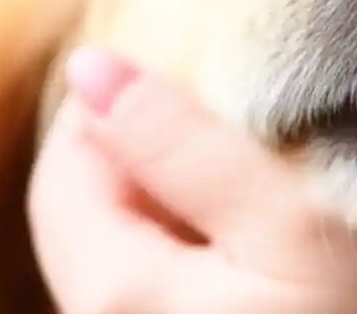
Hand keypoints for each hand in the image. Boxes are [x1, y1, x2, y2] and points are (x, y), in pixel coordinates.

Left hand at [29, 48, 356, 313]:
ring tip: (264, 169)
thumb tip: (88, 68)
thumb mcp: (292, 215)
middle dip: (152, 149)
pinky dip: (211, 237)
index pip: (65, 171)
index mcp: (119, 297)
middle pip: (96, 212)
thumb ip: (180, 142)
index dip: (118, 102)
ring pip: (140, 245)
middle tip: (237, 112)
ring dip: (187, 194)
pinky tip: (273, 231)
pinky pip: (178, 280)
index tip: (194, 66)